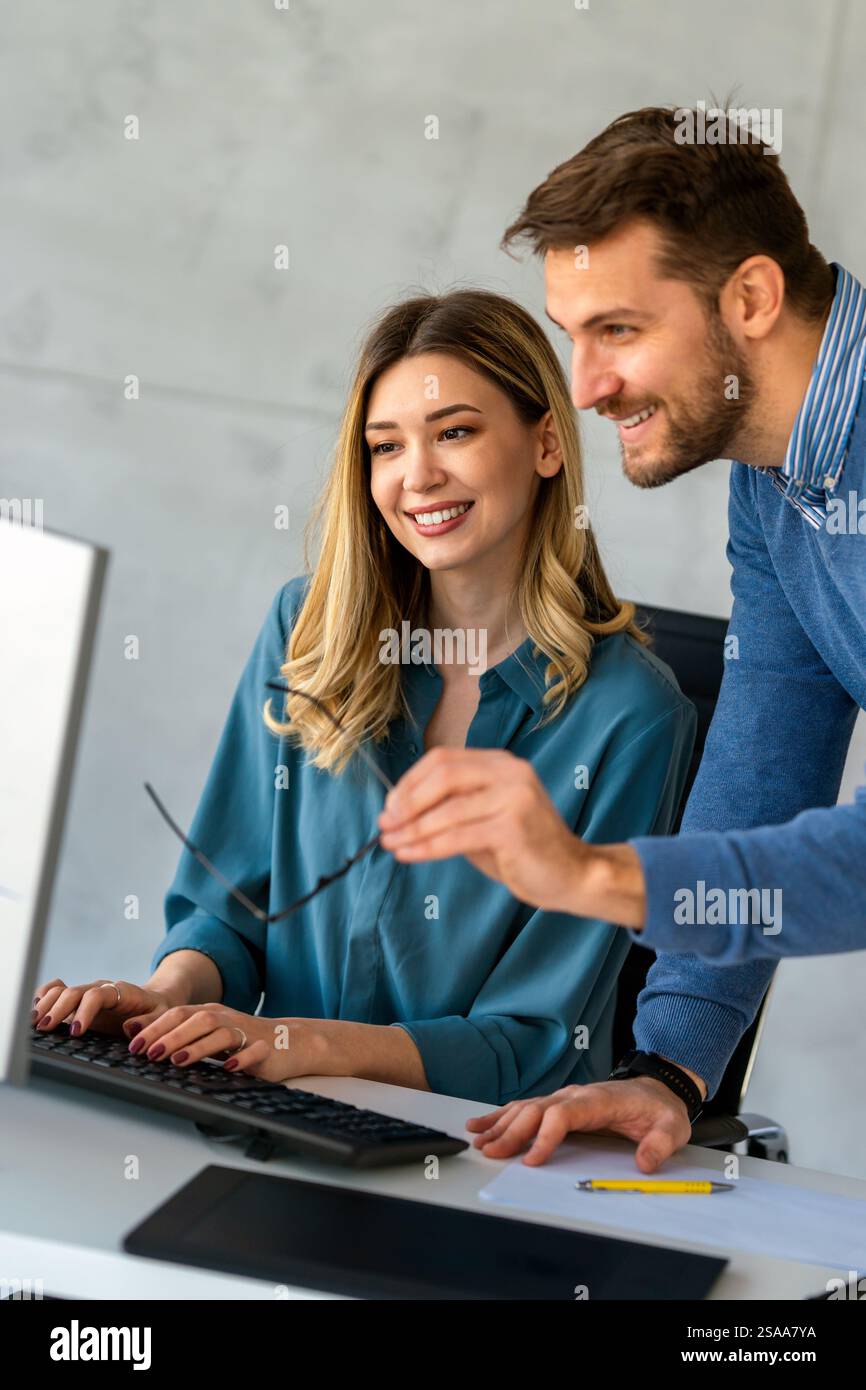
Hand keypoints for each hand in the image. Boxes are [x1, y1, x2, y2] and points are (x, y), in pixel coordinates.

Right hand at [32, 978, 174, 1039]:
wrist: (155, 1004)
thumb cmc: (159, 1012)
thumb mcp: (164, 1018)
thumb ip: (150, 1023)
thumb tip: (129, 1028)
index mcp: (123, 992)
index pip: (98, 995)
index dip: (84, 1011)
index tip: (76, 1032)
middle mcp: (101, 989)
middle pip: (75, 991)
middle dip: (58, 1009)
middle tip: (45, 1028)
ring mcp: (88, 994)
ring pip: (62, 990)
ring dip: (47, 1004)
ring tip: (34, 1022)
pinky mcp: (79, 1001)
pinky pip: (58, 990)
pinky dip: (45, 997)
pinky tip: (35, 1011)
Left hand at [126, 1006, 326, 1082]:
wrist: (288, 1043)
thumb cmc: (241, 1041)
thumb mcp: (207, 1035)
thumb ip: (176, 1034)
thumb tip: (134, 1034)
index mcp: (209, 1014)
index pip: (177, 1014)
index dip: (155, 1028)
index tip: (133, 1044)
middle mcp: (226, 1018)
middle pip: (196, 1020)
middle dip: (170, 1036)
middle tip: (148, 1053)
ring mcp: (246, 1033)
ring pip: (221, 1033)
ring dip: (198, 1046)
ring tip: (178, 1060)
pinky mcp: (265, 1049)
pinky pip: (253, 1052)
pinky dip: (240, 1059)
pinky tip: (228, 1067)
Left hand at [378, 747, 586, 911]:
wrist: (572, 875)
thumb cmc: (524, 849)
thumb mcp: (484, 819)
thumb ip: (452, 809)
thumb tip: (399, 812)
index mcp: (501, 764)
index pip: (444, 760)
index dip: (410, 781)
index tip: (390, 806)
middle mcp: (510, 772)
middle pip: (443, 776)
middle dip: (407, 801)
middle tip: (385, 824)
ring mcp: (514, 797)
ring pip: (447, 809)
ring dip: (412, 828)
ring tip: (389, 843)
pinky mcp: (513, 827)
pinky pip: (457, 836)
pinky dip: (427, 846)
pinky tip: (408, 854)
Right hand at [467, 1077, 692, 1171]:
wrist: (657, 1091)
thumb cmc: (660, 1110)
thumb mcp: (672, 1128)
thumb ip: (659, 1144)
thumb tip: (645, 1162)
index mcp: (599, 1100)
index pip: (564, 1114)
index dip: (545, 1136)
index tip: (531, 1160)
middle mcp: (576, 1095)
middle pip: (537, 1110)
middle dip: (512, 1132)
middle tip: (491, 1153)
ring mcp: (565, 1096)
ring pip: (526, 1107)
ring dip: (501, 1124)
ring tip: (479, 1140)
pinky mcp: (559, 1103)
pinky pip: (526, 1107)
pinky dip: (502, 1115)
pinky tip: (482, 1123)